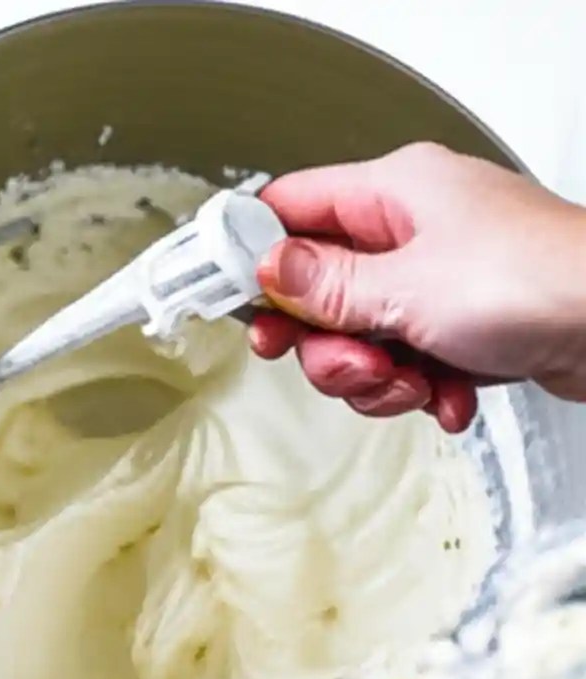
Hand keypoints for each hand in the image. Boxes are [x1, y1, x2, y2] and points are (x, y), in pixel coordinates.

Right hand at [248, 141, 585, 432]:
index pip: (288, 207)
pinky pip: (405, 360)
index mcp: (394, 192)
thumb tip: (266, 271)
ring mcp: (439, 278)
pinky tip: (448, 394)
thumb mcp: (408, 288)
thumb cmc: (544, 282)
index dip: (250, 253)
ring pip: (358, 335)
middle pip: (318, 288)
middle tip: (345, 360)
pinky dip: (419, 387)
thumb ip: (325, 286)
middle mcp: (413, 229)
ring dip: (373, 375)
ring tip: (411, 381)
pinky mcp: (463, 324)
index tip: (227, 296)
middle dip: (325, 341)